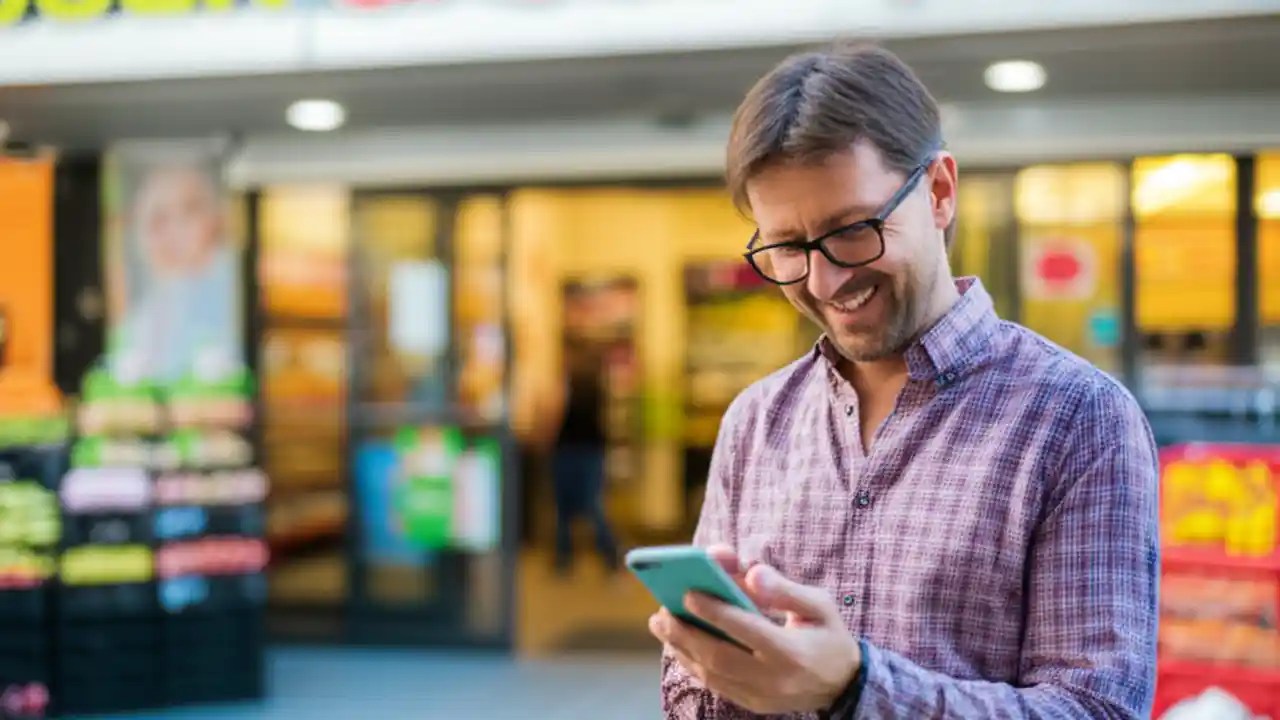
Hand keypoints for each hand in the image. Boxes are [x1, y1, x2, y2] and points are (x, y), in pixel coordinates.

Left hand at [649, 548, 860, 714]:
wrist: (843, 684)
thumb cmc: (827, 634)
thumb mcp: (820, 605)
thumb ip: (785, 589)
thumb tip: (751, 572)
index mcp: (793, 652)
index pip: (748, 630)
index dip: (716, 612)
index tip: (688, 593)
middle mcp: (775, 679)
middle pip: (721, 657)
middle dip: (686, 633)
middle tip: (661, 611)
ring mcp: (761, 696)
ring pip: (712, 674)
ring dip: (682, 648)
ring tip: (661, 624)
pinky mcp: (752, 703)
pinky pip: (715, 684)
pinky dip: (693, 663)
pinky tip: (677, 643)